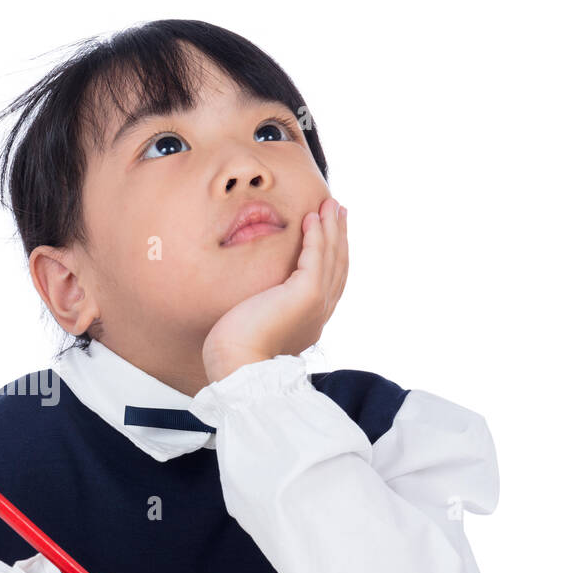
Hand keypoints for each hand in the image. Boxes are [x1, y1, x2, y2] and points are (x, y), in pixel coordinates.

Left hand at [202, 196, 348, 380]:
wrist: (237, 367)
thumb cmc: (235, 353)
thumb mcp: (255, 326)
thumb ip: (264, 311)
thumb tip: (255, 303)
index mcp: (310, 321)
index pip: (328, 281)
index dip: (332, 255)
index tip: (329, 231)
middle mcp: (319, 313)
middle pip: (336, 266)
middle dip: (338, 236)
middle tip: (338, 210)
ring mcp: (316, 304)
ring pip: (330, 258)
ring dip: (330, 228)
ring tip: (329, 204)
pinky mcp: (306, 294)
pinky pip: (315, 257)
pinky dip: (316, 235)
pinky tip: (312, 217)